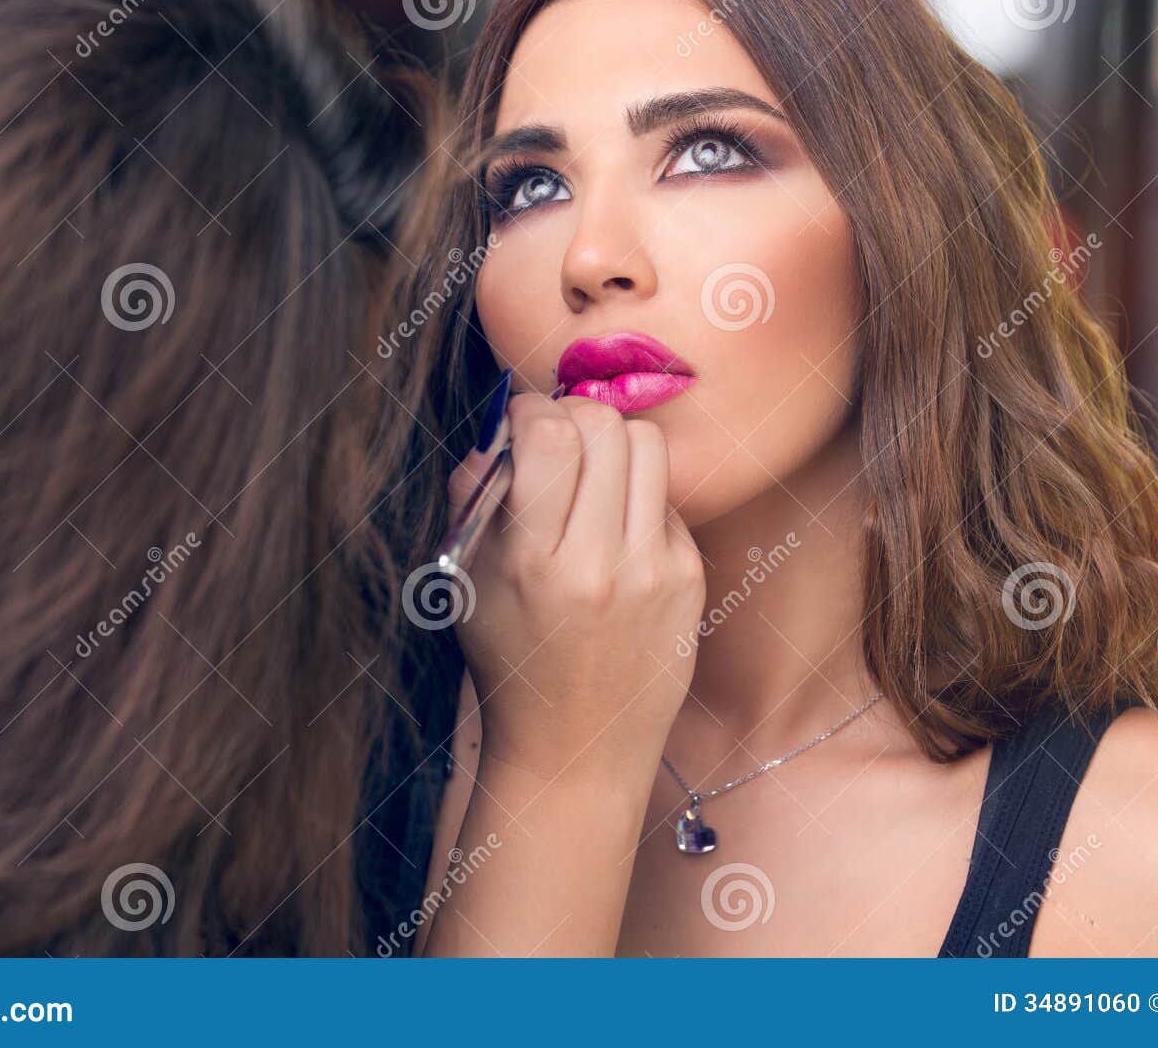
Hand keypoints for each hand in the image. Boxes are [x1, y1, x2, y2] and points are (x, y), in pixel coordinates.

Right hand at [446, 391, 704, 788]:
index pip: (549, 436)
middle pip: (604, 427)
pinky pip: (666, 497)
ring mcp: (654, 572)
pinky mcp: (690, 579)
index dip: (529, 410)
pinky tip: (614, 529)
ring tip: (590, 471)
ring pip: (648, 446)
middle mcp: (600, 564)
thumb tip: (499, 429)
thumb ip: (474, 497)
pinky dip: (636, 496)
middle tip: (556, 440)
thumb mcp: (467, 585)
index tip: (520, 421)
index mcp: (534, 564)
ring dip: (613, 442)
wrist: (577, 748)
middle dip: (572, 416)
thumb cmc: (513, 661)